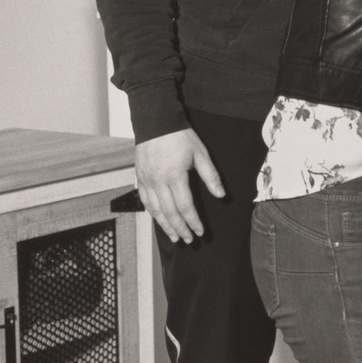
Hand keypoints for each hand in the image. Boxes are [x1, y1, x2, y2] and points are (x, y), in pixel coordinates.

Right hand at [135, 128, 224, 243]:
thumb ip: (210, 176)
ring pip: (155, 210)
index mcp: (175, 176)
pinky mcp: (140, 177)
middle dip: (180, 228)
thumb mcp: (200, 153)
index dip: (193, 221)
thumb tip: (221, 195)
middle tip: (188, 240)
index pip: (185, 206)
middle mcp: (158, 181)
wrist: (155, 121)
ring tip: (175, 237)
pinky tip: (159, 220)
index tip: (200, 232)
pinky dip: (153, 213)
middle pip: (169, 212)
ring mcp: (147, 180)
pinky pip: (145, 201)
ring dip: (165, 226)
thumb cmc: (180, 136)